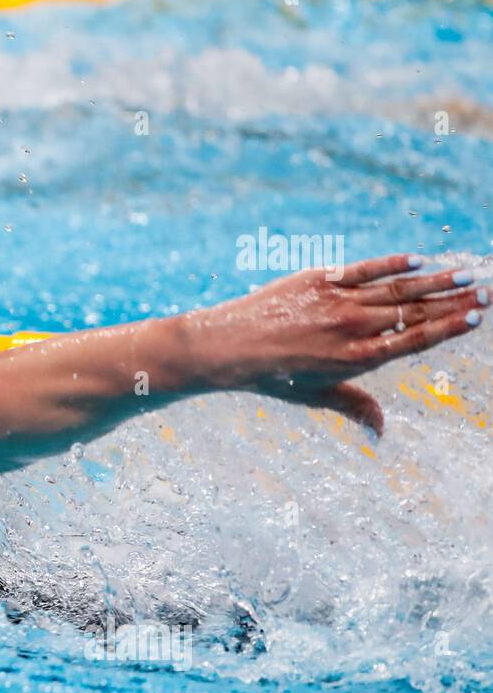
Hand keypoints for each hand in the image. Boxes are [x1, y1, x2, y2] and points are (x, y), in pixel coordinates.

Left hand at [185, 254, 486, 433]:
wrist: (225, 347)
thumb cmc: (272, 377)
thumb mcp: (315, 397)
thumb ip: (354, 408)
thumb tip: (382, 433)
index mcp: (356, 360)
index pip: (413, 340)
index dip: (448, 328)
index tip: (477, 317)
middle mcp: (351, 329)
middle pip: (413, 312)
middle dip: (453, 302)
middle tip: (487, 291)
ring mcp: (335, 302)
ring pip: (394, 288)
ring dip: (433, 281)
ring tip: (465, 275)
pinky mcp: (317, 280)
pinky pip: (362, 270)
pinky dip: (390, 264)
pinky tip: (417, 259)